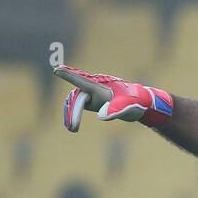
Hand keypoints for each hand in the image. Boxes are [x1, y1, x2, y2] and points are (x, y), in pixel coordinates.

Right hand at [53, 64, 172, 131]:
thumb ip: (115, 110)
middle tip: (73, 128)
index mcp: (101, 86)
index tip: (57, 69)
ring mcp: (92, 92)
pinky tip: (72, 125)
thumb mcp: (127, 107)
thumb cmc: (135, 102)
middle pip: (76, 97)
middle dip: (73, 111)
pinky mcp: (93, 99)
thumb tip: (100, 116)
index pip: (82, 79)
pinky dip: (74, 113)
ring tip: (72, 128)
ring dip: (71, 114)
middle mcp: (94, 86)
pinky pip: (78, 104)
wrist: (141, 102)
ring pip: (75, 101)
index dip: (68, 75)